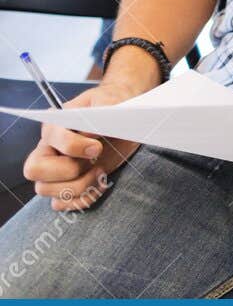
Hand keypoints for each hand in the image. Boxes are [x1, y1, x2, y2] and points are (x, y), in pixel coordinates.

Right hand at [23, 79, 146, 211]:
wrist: (126, 119)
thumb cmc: (114, 107)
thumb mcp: (111, 100)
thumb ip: (102, 109)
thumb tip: (89, 133)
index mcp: (54, 126)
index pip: (50, 139)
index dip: (73, 146)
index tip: (97, 147)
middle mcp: (48, 150)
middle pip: (34, 170)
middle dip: (68, 170)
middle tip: (95, 162)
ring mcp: (54, 171)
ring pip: (46, 190)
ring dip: (79, 186)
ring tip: (101, 173)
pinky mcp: (68, 186)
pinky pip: (60, 204)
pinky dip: (82, 200)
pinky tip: (100, 186)